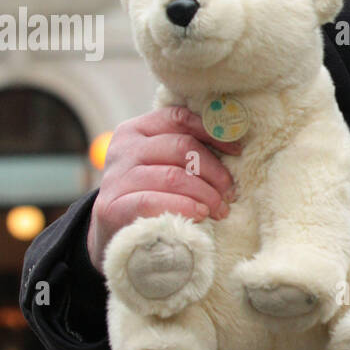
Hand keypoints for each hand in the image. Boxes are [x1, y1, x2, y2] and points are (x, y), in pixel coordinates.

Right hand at [86, 106, 242, 272]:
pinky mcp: (112, 206)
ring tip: (220, 208)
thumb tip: (233, 144)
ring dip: (205, 193)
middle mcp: (124, 148)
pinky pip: (154, 201)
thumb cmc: (149, 193)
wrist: (113, 231)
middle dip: (214, 170)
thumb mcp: (162, 164)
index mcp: (137, 130)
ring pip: (173, 175)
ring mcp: (116, 177)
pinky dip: (184, 207)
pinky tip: (200, 213)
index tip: (237, 151)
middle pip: (181, 147)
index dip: (212, 132)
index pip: (179, 118)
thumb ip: (185, 151)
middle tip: (230, 192)